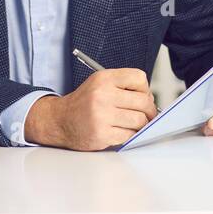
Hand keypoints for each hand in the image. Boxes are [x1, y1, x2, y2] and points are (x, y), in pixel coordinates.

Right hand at [25, 68, 157, 150]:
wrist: (61, 121)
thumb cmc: (84, 103)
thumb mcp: (99, 84)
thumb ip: (123, 87)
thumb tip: (151, 100)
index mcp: (103, 79)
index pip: (139, 78)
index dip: (145, 89)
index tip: (142, 96)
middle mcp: (102, 95)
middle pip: (143, 101)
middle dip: (149, 110)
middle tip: (147, 114)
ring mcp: (102, 115)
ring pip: (139, 120)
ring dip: (141, 124)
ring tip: (135, 124)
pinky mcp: (102, 134)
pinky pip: (129, 135)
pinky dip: (130, 135)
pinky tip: (122, 131)